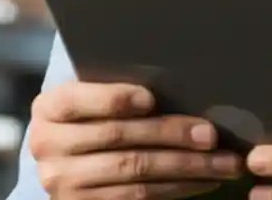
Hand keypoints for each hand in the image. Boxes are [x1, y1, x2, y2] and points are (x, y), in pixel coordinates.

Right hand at [29, 80, 244, 197]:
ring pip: (134, 171)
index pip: (77, 100)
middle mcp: (48, 146)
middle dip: (170, 135)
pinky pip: (139, 197)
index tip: (152, 98)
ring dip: (186, 167)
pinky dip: (178, 187)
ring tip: (223, 162)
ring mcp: (64, 182)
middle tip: (211, 134)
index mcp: (50, 108)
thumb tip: (182, 82)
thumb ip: (120, 88)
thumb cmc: (98, 116)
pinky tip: (204, 180)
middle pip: (117, 137)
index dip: (113, 98)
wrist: (73, 162)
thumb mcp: (95, 98)